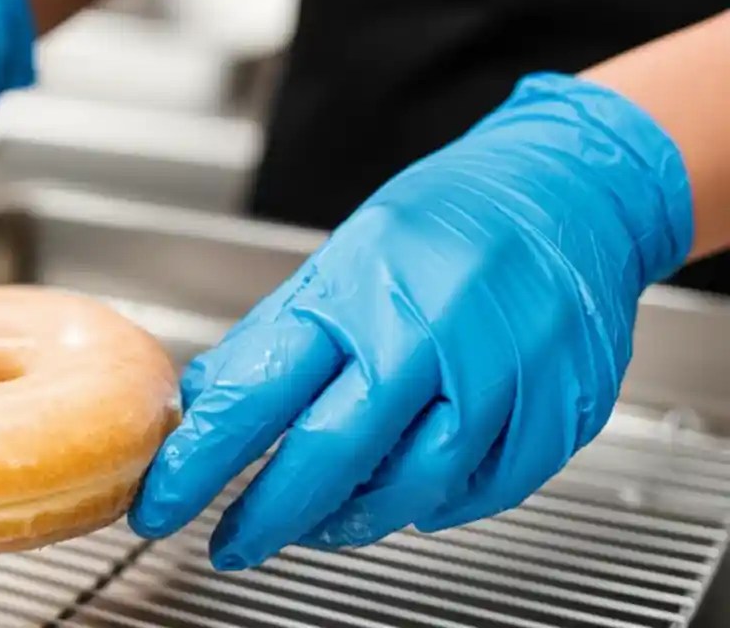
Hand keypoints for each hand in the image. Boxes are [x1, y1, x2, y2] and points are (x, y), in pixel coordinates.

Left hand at [130, 73, 693, 568]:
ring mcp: (503, 375)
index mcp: (359, 290)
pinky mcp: (557, 409)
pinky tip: (409, 493)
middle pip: (331, 457)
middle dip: (268, 516)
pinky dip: (437, 505)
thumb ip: (275, 339)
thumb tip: (204, 406)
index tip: (161, 503)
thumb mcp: (340, 259)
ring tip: (317, 519)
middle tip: (231, 543)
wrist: (570, 188)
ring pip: (412, 490)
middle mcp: (430, 334)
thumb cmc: (446, 220)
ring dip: (350, 518)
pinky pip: (486, 491)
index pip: (256, 394)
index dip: (200, 463)